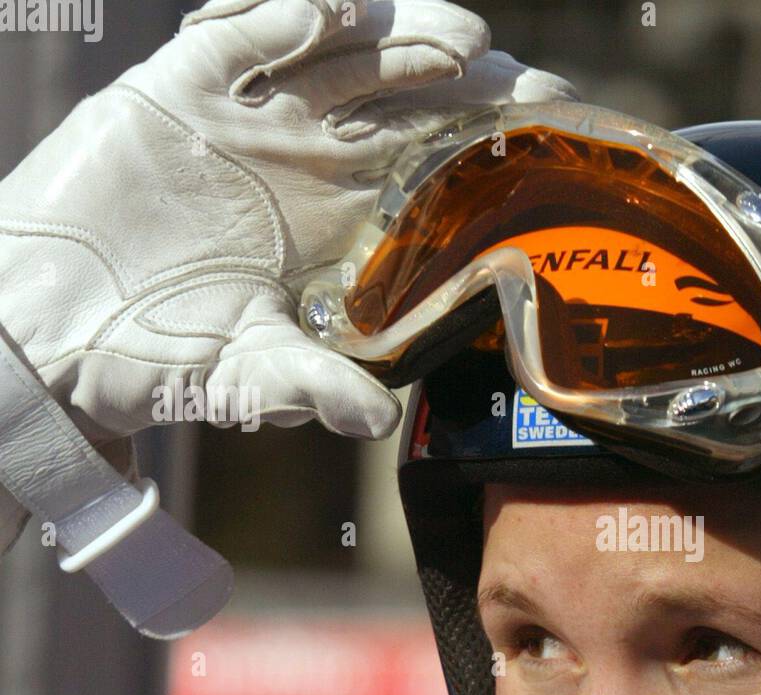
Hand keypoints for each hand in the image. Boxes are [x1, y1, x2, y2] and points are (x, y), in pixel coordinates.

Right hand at [0, 0, 573, 632]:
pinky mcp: (176, 91)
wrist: (49, 331)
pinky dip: (282, 19)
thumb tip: (376, 421)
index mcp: (335, 219)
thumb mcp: (243, 374)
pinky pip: (237, 39)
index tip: (544, 124)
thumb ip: (310, 385)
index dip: (484, 139)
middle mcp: (302, 160)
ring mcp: (242, 118)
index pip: (428, 164)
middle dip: (462, 81)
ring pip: (336, 54)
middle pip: (401, 99)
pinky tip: (338, 10)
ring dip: (399, 38)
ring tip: (459, 42)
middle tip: (517, 79)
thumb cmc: (154, 355)